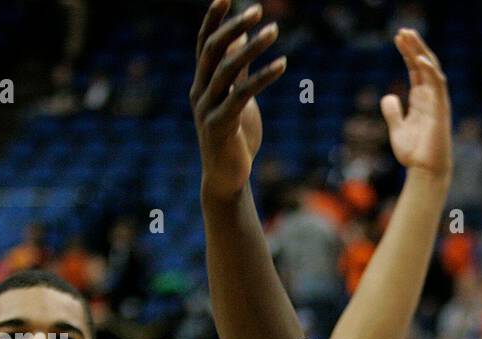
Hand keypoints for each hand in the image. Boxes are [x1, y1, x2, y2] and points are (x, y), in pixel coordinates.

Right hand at [191, 1, 286, 202]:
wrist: (227, 179)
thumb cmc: (234, 138)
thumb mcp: (236, 99)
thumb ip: (237, 72)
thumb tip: (240, 39)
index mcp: (201, 84)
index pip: (203, 44)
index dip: (213, 19)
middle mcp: (199, 92)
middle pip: (212, 50)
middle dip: (234, 26)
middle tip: (258, 9)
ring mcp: (207, 109)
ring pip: (227, 69)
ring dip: (252, 47)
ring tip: (275, 30)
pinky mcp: (221, 125)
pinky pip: (242, 95)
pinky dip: (263, 77)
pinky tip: (282, 64)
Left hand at [381, 30, 451, 179]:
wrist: (424, 171)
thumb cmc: (414, 153)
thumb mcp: (397, 129)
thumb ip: (393, 112)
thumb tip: (389, 96)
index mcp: (421, 100)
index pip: (415, 70)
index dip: (408, 53)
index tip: (398, 38)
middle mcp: (431, 97)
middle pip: (424, 65)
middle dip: (414, 46)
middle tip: (403, 30)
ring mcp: (437, 102)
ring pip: (431, 69)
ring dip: (421, 51)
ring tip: (409, 36)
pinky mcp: (440, 109)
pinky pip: (437, 85)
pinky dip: (430, 70)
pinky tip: (419, 58)